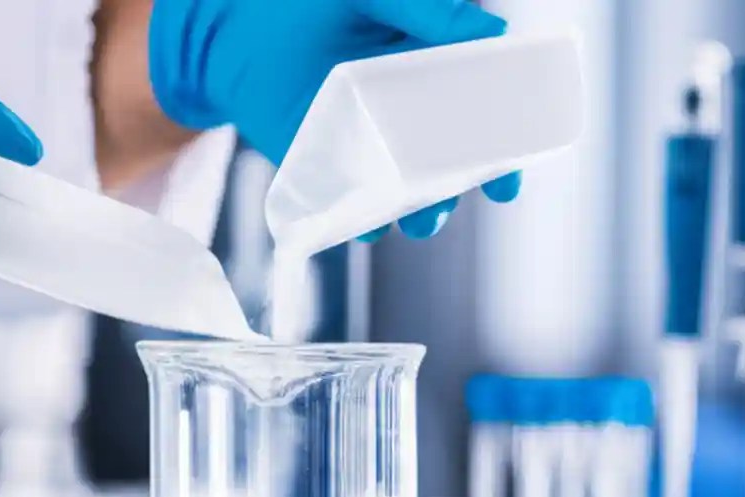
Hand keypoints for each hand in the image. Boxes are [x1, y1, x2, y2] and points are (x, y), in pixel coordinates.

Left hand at [149, 0, 520, 241]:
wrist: (229, 35)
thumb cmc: (306, 4)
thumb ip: (424, 7)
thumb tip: (489, 28)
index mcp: (433, 66)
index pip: (486, 109)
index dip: (509, 141)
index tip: (515, 167)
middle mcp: (409, 112)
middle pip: (459, 158)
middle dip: (479, 183)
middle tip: (492, 191)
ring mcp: (371, 144)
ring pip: (413, 189)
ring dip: (427, 211)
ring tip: (423, 219)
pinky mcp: (332, 169)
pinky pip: (357, 207)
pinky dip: (365, 222)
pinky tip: (368, 225)